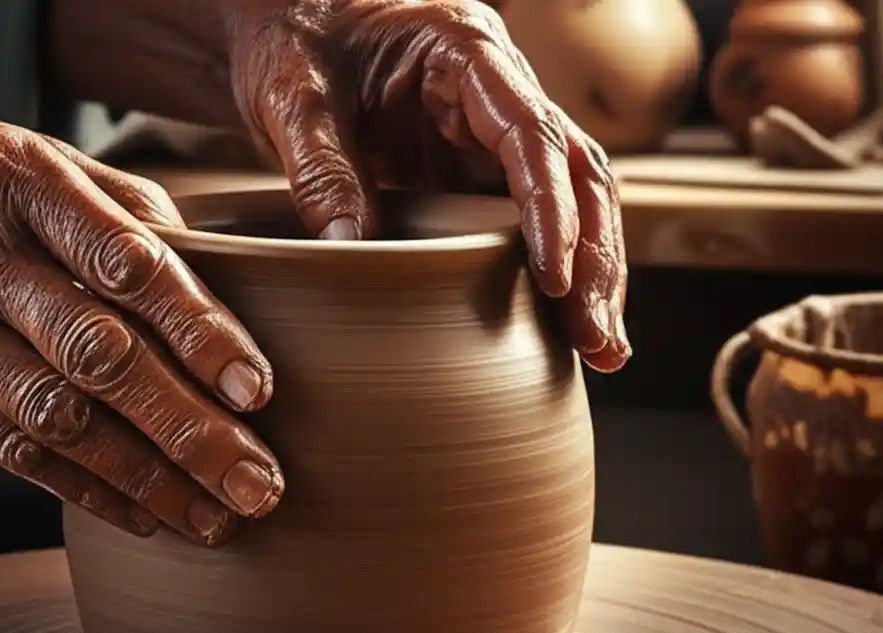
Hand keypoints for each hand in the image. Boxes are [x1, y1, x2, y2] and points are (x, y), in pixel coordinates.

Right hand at [0, 112, 282, 545]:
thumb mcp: (35, 156)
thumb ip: (125, 207)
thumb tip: (222, 267)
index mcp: (22, 182)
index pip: (125, 263)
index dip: (197, 329)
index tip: (259, 389)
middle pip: (95, 353)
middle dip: (186, 428)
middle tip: (259, 485)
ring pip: (54, 416)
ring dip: (143, 476)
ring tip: (216, 519)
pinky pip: (8, 448)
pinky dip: (83, 488)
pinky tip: (145, 517)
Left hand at [224, 0, 629, 371]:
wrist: (282, 29)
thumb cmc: (292, 41)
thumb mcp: (293, 97)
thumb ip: (320, 167)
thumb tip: (349, 252)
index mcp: (465, 50)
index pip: (533, 133)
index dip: (553, 209)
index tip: (554, 280)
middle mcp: (498, 89)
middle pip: (578, 171)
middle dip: (595, 257)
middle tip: (596, 338)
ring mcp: (492, 131)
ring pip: (571, 199)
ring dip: (589, 273)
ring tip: (601, 349)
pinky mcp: (474, 169)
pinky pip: (529, 219)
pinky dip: (550, 272)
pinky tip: (561, 328)